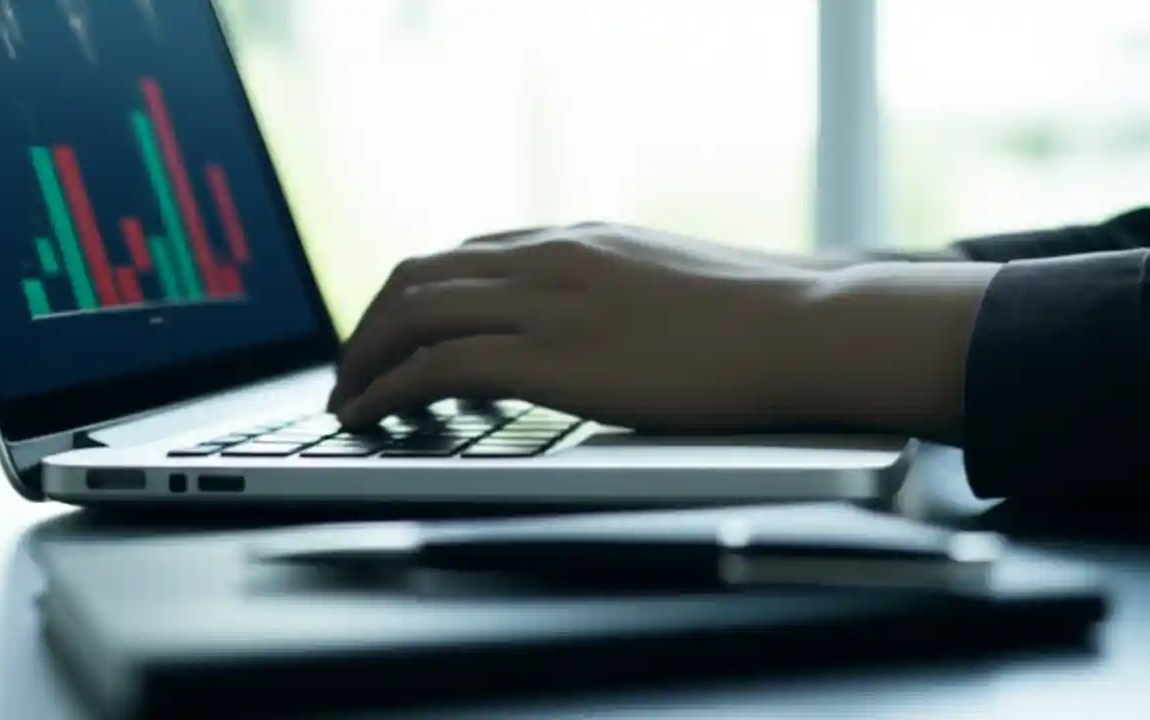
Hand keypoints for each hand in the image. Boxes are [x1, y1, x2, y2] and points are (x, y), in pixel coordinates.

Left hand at [327, 223, 997, 439]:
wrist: (803, 327)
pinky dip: (388, 388)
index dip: (417, 293)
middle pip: (420, 273)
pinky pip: (437, 366)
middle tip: (354, 366)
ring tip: (346, 398)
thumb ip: (621, 296)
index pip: (466, 252)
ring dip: (364, 355)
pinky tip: (368, 415)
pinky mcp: (554, 357)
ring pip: (414, 312)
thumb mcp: (671, 285)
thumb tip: (606, 329)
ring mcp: (548, 302)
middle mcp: (549, 256)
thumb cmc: (760, 316)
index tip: (399, 328)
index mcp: (578, 238)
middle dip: (371, 321)